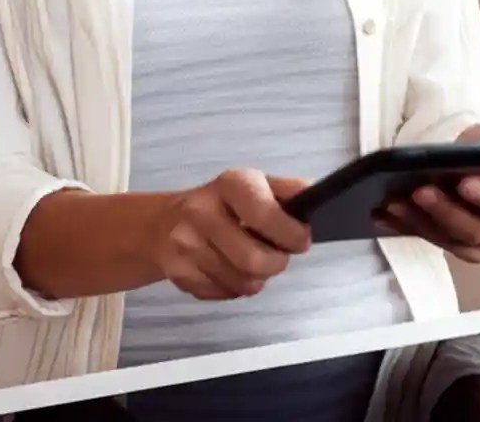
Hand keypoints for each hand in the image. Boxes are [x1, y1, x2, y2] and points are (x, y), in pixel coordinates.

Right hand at [141, 168, 311, 299]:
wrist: (165, 222)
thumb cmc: (225, 204)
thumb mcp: (258, 185)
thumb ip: (290, 191)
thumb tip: (314, 197)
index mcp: (231, 184)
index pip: (265, 215)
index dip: (291, 235)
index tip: (300, 240)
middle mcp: (201, 210)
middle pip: (254, 260)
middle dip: (276, 264)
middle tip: (277, 257)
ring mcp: (184, 243)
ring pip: (242, 283)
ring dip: (257, 278)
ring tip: (253, 261)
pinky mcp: (177, 273)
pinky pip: (224, 294)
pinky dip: (235, 287)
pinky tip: (230, 270)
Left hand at [376, 122, 479, 263]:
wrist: (473, 167)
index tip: (464, 181)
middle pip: (479, 231)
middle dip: (447, 211)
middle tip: (420, 190)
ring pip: (452, 240)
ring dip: (421, 221)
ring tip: (395, 200)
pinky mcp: (457, 249)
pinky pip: (431, 242)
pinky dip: (407, 227)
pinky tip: (384, 213)